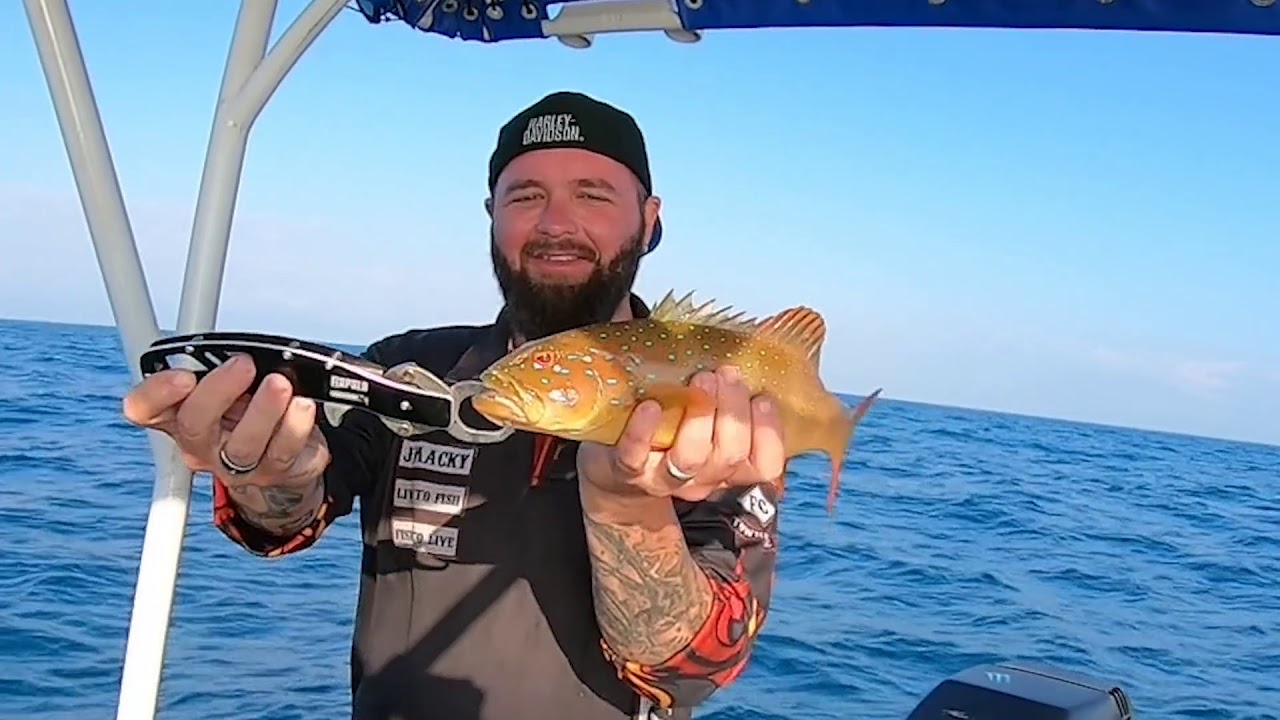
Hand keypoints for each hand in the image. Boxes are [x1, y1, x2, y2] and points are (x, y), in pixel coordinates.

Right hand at [121, 354, 329, 494]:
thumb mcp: (228, 382)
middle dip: (218, 391)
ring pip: (242, 445)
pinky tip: (303, 406)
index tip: (183, 375)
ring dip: (263, 410)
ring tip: (280, 384)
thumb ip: (219, 364)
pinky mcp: (274, 472)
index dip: (156, 393)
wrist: (286, 455)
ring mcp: (236, 465)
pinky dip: (295, 426)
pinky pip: (282, 453)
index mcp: (179, 415)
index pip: (145, 409)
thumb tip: (234, 347)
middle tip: (244, 364)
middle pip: (194, 426)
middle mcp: (202, 443)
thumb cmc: (249, 407)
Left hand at [576, 365, 785, 502]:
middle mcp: (701, 476)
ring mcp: (663, 477)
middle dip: (734, 412)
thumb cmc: (664, 429)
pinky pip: (637, 455)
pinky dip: (644, 431)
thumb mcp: (695, 406)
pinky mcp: (626, 470)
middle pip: (731, 455)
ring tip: (700, 379)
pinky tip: (649, 407)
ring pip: (693, 459)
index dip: (770, 433)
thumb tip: (706, 313)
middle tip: (727, 375)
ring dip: (700, 418)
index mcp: (726, 463)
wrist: (614, 466)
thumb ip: (710, 370)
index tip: (763, 397)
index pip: (765, 464)